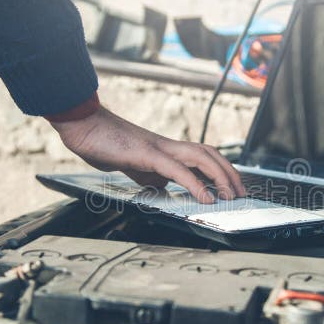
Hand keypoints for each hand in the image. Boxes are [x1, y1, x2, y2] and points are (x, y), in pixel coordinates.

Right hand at [50, 107, 245, 203]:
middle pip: (209, 154)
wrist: (81, 125)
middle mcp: (167, 145)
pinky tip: (205, 198)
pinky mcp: (146, 153)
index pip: (202, 156)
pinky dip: (195, 184)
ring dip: (221, 176)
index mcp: (165, 148)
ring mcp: (158, 147)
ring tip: (231, 196)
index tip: (233, 188)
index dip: (221, 169)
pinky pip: (177, 169)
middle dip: (230, 173)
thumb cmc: (103, 142)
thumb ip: (150, 175)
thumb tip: (161, 187)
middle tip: (242, 194)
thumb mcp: (133, 166)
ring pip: (201, 157)